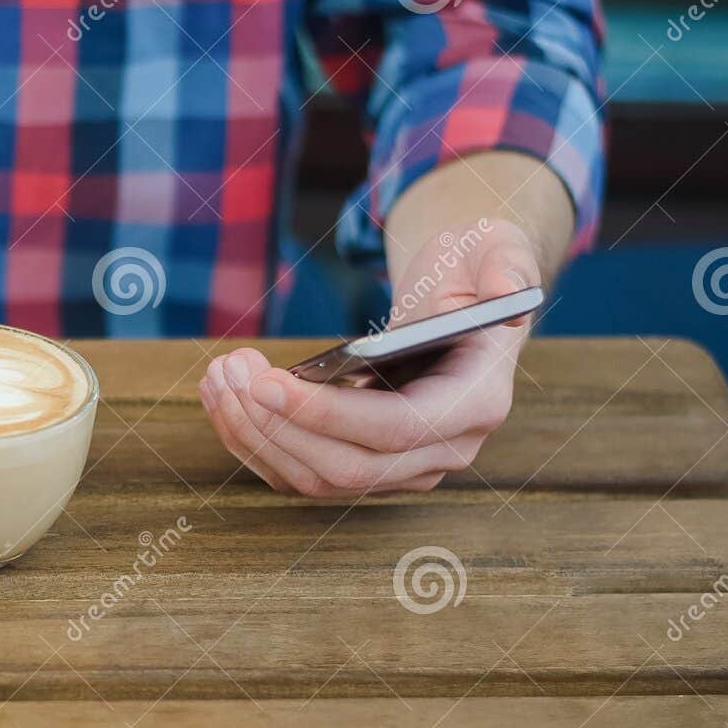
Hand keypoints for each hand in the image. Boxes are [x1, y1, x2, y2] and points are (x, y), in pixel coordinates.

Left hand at [200, 218, 539, 497]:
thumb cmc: (471, 271)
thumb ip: (506, 265)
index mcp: (478, 402)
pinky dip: (253, 441)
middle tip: (229, 370)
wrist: (456, 304)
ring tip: (219, 376)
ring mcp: (403, 469)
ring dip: (255, 434)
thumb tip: (507, 295)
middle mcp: (444, 450)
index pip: (397, 429)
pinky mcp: (364, 467)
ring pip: (316, 478)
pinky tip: (223, 397)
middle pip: (348, 466)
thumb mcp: (496, 249)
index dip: (326, 413)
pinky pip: (298, 473)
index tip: (265, 381)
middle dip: (276, 424)